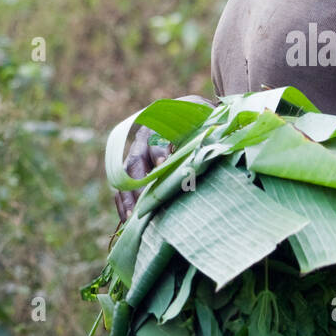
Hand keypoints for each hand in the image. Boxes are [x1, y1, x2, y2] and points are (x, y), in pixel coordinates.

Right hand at [113, 94, 213, 223]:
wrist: (186, 115)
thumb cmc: (197, 121)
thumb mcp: (202, 120)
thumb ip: (205, 132)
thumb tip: (214, 143)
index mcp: (160, 126)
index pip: (155, 139)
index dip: (158, 151)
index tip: (163, 164)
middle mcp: (142, 140)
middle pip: (136, 160)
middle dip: (139, 181)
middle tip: (145, 201)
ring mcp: (134, 155)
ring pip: (124, 175)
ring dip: (128, 196)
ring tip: (132, 217)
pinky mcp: (131, 170)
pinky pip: (121, 186)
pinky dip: (123, 203)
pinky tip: (127, 221)